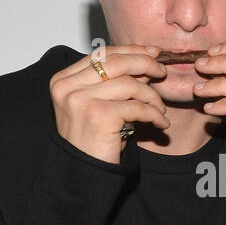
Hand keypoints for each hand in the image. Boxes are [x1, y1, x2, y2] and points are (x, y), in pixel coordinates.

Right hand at [49, 45, 168, 164]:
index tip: (153, 53)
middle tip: (162, 72)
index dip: (131, 51)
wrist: (84, 173)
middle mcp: (68, 87)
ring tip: (160, 109)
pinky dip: (154, 114)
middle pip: (117, 62)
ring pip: (131, 84)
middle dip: (146, 64)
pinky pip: (138, 107)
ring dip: (153, 96)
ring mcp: (81, 100)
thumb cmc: (93, 139)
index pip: (102, 54)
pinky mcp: (99, 115)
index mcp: (63, 80)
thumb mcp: (98, 103)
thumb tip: (147, 58)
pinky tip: (160, 123)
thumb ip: (114, 81)